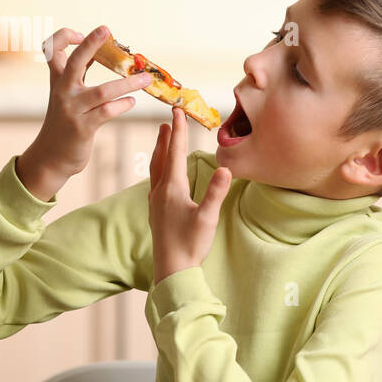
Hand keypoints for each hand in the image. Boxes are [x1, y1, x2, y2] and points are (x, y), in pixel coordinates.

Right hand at [28, 25, 153, 177]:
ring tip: (145, 79)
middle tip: (106, 29)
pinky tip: (132, 102)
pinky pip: (106, 112)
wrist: (50, 157)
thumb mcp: (67, 95)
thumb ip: (79, 74)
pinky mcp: (83, 127)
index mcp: (58, 80)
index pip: (51, 49)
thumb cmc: (64, 122)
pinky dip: (122, 105)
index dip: (64, 37)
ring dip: (127, 84)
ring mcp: (72, 109)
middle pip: (74, 61)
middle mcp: (63, 91)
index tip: (81, 34)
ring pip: (102, 91)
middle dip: (90, 44)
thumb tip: (95, 51)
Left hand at [149, 106, 232, 284]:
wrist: (171, 271)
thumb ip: (215, 192)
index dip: (179, 131)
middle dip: (167, 136)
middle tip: (169, 117)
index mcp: (173, 189)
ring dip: (161, 150)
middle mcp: (160, 192)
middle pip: (162, 157)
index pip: (176, 153)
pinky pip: (155, 180)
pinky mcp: (156, 211)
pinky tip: (162, 172)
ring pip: (156, 168)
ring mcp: (156, 202)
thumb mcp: (207, 218)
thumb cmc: (190, 245)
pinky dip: (159, 166)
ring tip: (162, 137)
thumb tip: (226, 168)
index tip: (178, 111)